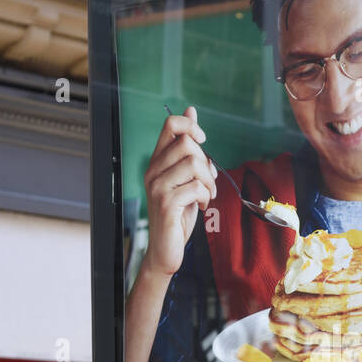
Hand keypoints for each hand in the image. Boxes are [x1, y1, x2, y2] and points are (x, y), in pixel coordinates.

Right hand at [142, 106, 217, 277]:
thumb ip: (190, 150)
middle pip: (187, 143)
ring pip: (193, 164)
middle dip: (206, 162)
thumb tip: (191, 111)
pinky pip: (195, 187)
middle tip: (208, 182)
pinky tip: (201, 206)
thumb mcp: (186, 179)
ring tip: (206, 196)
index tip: (203, 141)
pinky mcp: (165, 203)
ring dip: (208, 181)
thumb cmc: (178, 215)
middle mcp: (153, 170)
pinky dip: (205, 196)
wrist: (165, 250)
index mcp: (157, 161)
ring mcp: (157, 186)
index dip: (191, 125)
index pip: (171, 125)